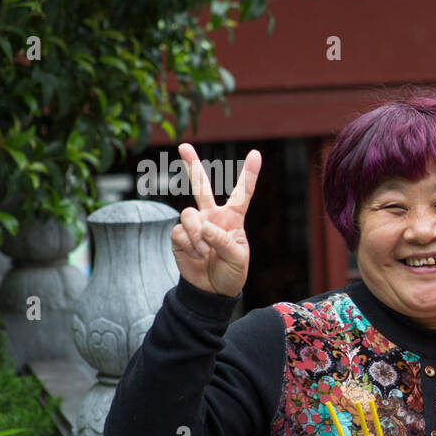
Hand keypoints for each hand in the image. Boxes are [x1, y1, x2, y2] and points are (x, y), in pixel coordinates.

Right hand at [170, 143, 261, 297]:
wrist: (211, 290)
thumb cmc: (231, 273)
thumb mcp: (237, 259)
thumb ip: (224, 241)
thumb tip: (205, 227)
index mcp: (233, 219)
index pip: (243, 193)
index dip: (249, 174)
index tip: (256, 154)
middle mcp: (212, 216)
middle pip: (201, 186)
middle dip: (192, 165)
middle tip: (183, 145)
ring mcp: (194, 224)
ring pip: (189, 214)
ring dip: (197, 235)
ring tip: (205, 251)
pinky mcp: (179, 235)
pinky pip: (179, 231)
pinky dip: (189, 245)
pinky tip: (195, 255)